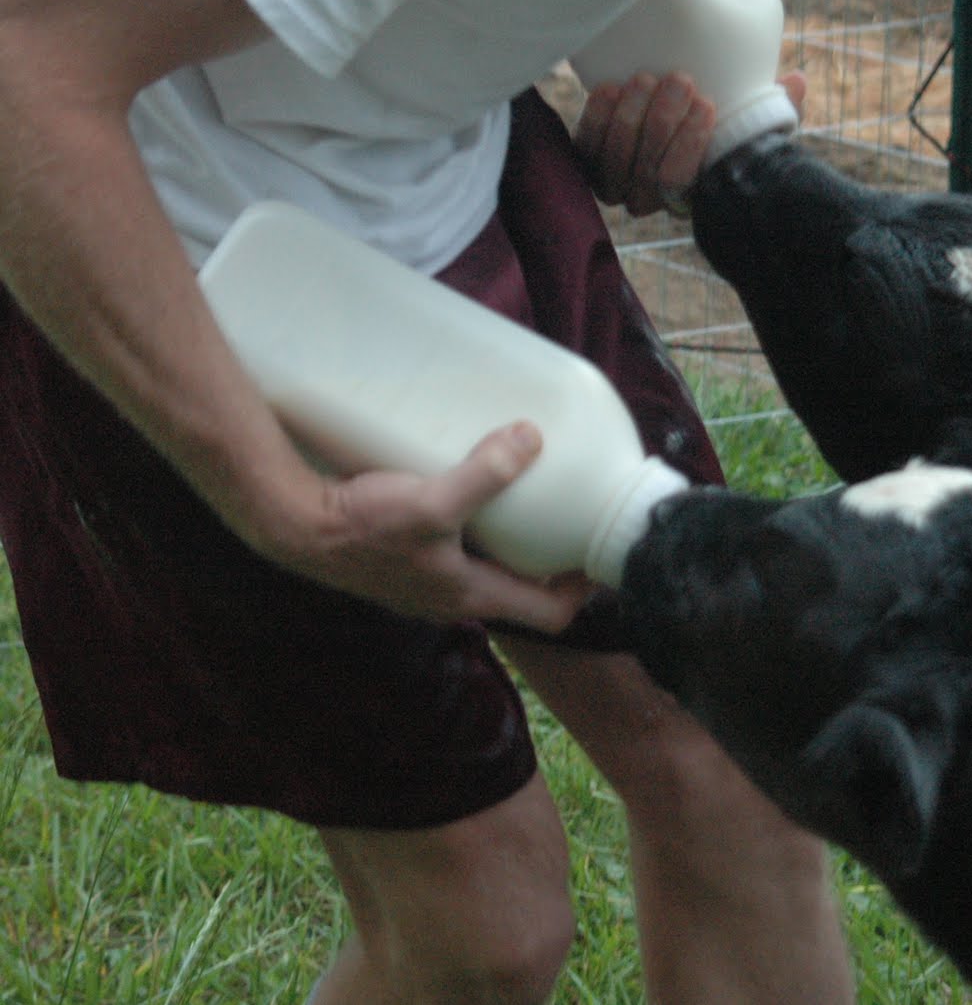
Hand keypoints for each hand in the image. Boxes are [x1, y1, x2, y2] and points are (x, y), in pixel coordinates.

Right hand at [261, 422, 592, 632]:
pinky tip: (469, 486)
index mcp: (472, 597)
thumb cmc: (359, 526)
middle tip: (573, 514)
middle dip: (552, 557)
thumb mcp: (430, 502)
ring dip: (512, 539)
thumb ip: (484, 475)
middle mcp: (453, 597)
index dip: (584, 589)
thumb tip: (532, 438)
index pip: (551, 614)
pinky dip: (474, 525)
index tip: (602, 552)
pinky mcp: (404, 556)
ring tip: (529, 494)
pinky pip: (455, 547)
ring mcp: (427, 580)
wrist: (289, 526)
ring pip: (488, 566)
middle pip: (522, 588)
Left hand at [574, 69, 806, 217]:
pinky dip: (597, 119)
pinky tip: (610, 89)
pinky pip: (586, 149)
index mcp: (688, 198)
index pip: (683, 184)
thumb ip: (776, 107)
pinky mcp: (587, 162)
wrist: (662, 122)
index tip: (709, 103)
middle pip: (648, 172)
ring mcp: (615, 183)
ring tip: (645, 78)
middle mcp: (647, 199)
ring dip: (630, 117)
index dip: (692, 146)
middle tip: (678, 80)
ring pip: (615, 161)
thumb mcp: (749, 122)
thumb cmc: (716, 128)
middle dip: (662, 123)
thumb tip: (797, 81)